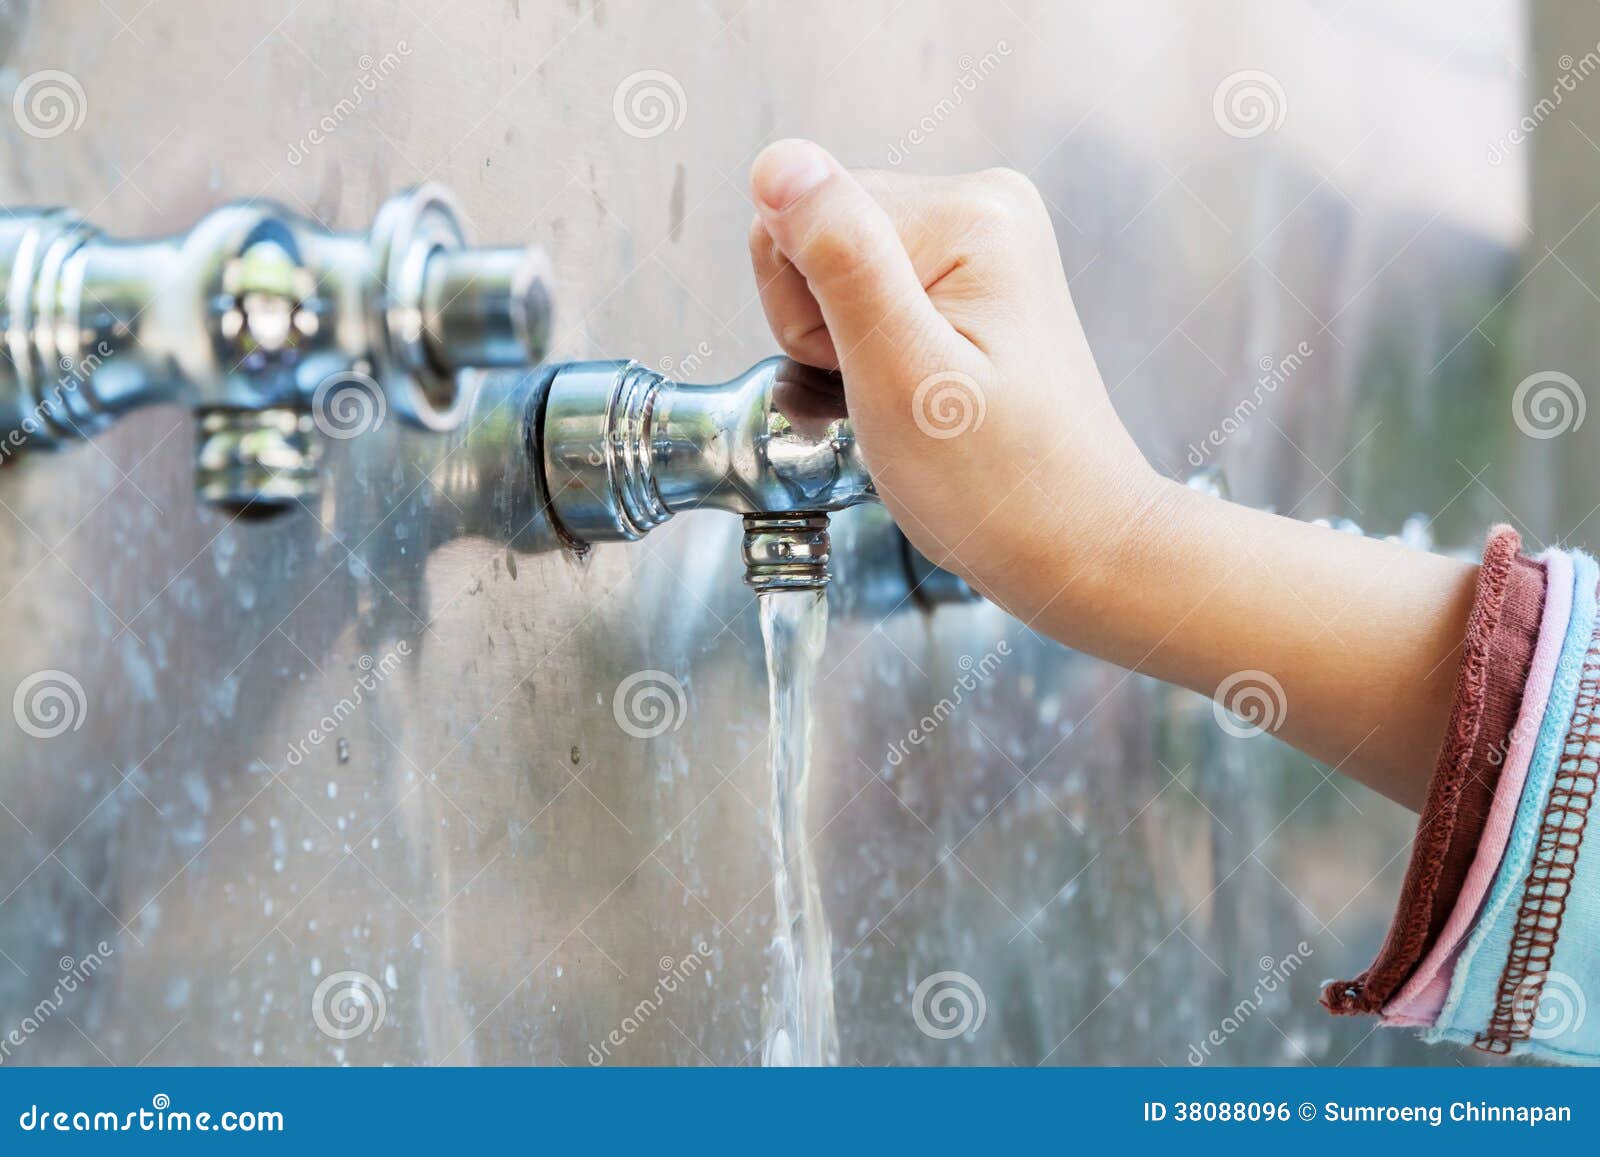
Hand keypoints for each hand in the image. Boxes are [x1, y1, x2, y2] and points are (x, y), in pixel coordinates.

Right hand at [748, 139, 1479, 809]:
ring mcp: (980, 241)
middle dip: (825, 330)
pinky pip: (869, 294)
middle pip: (817, 236)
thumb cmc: (999, 485)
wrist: (1077, 544)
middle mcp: (982, 205)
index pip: (800, 220)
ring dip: (846, 348)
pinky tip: (917, 394)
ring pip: (834, 269)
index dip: (807, 316)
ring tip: (909, 402)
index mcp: (969, 212)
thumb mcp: (902, 376)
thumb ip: (841, 260)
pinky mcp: (973, 279)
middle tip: (891, 396)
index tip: (870, 374)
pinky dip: (871, 354)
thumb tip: (782, 165)